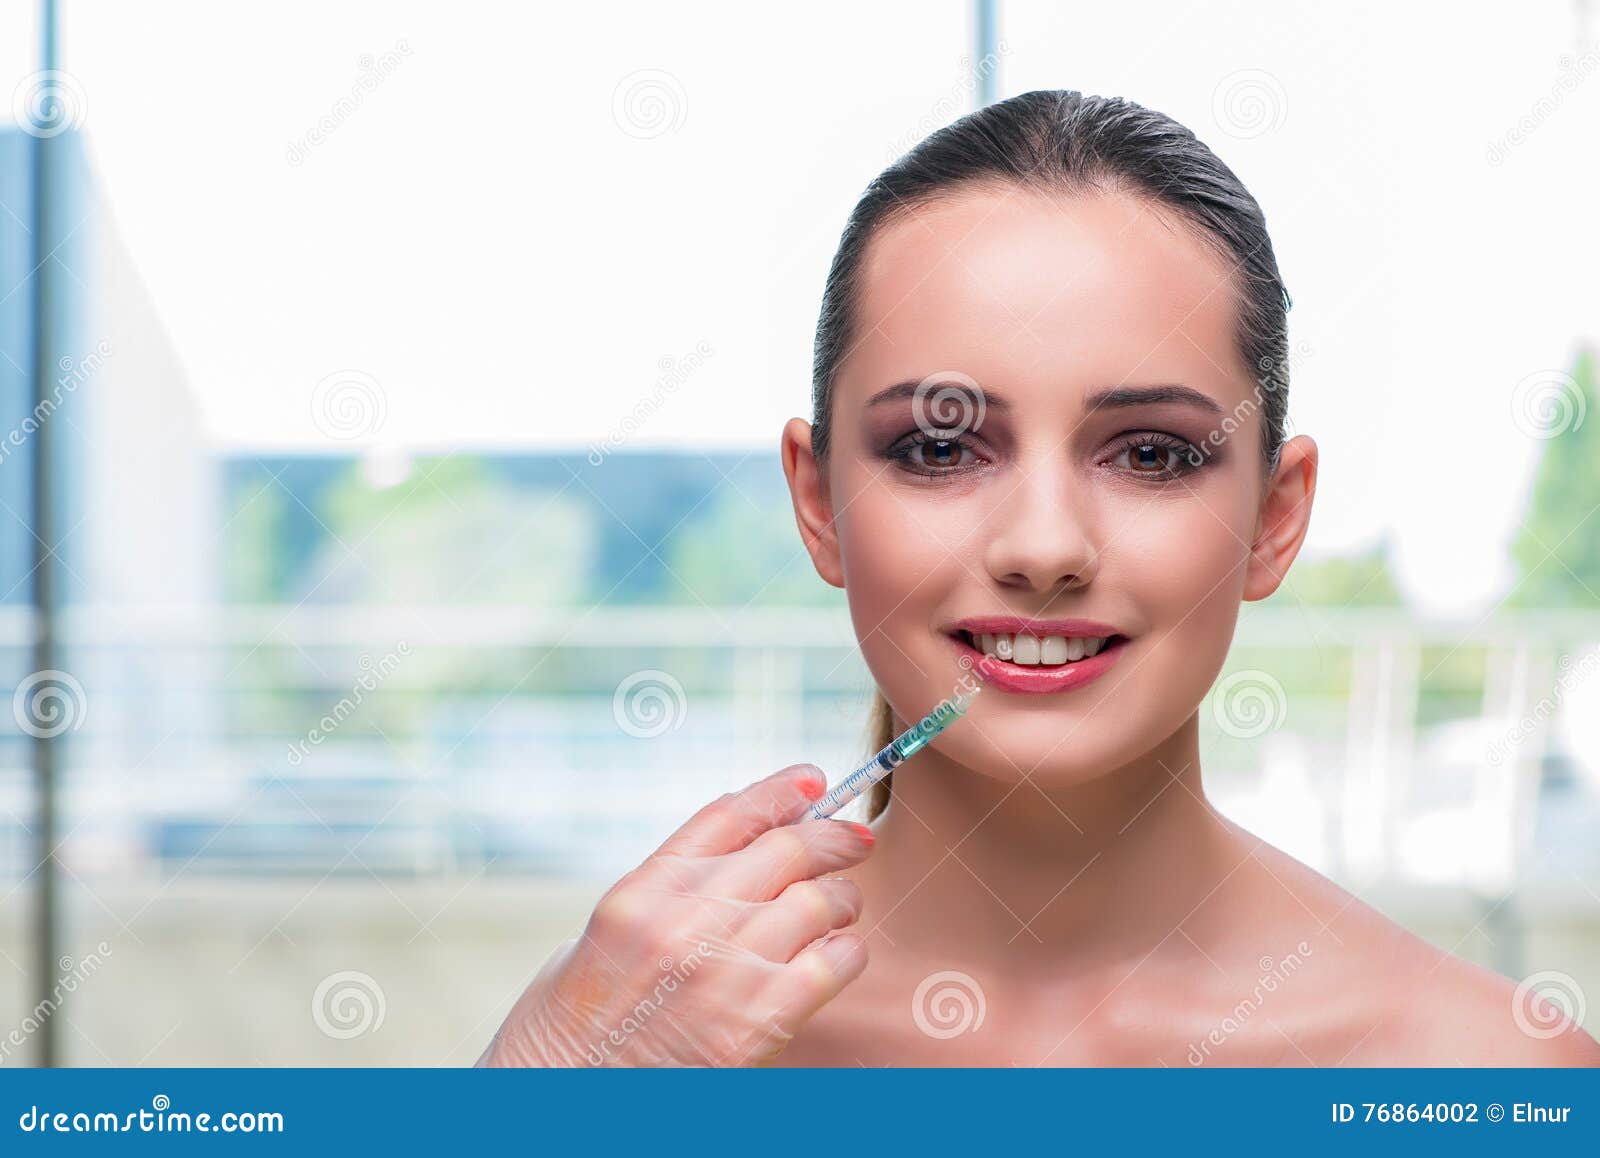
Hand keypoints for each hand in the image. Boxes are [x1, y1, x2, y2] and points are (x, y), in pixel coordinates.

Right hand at [477, 764, 874, 1065]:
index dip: (781, 790)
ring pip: (820, 901)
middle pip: (788, 848)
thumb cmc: (577, 1019)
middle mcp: (685, 921)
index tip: (812, 781)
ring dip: (841, 898)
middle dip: (832, 837)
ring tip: (839, 907)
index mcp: (643, 891)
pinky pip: (834, 963)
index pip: (731, 814)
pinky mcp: (759, 1023)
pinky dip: (846, 951)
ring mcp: (725, 971)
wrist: (564, 1099)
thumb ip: (671, 888)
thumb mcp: (605, 930)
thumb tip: (748, 852)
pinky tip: (837, 954)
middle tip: (854, 838)